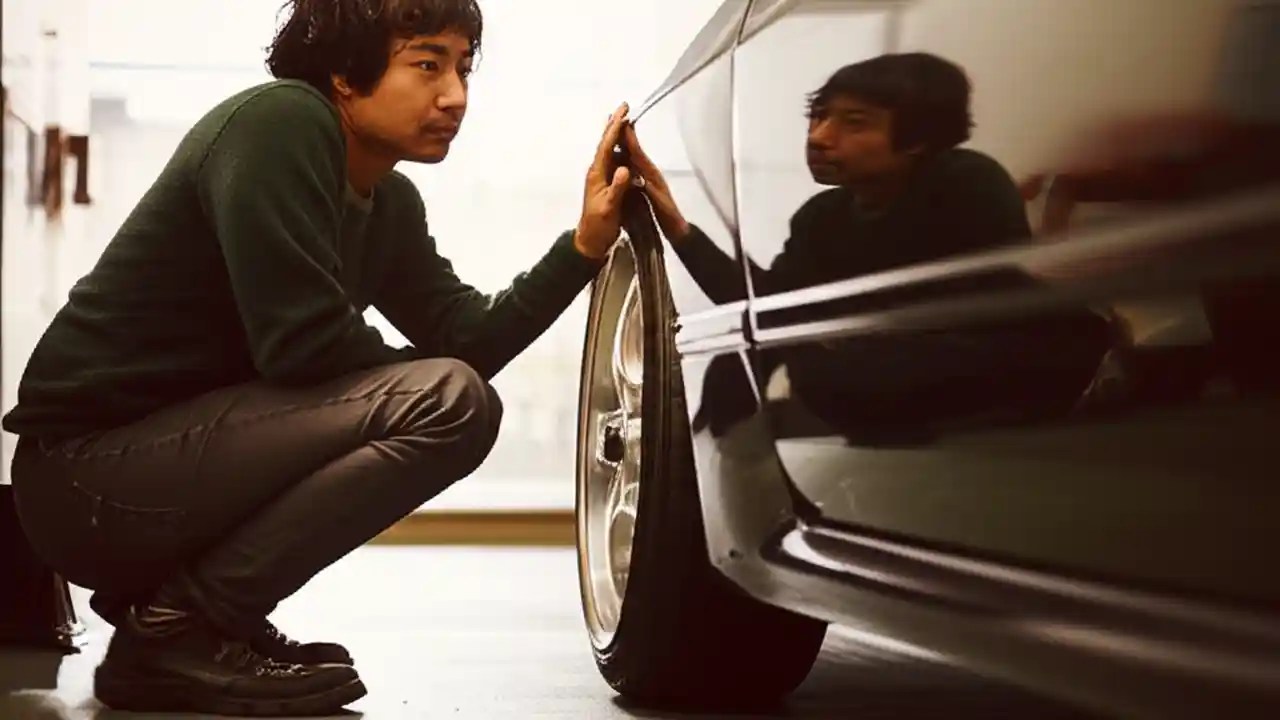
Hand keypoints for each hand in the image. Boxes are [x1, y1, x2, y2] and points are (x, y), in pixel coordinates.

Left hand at [575, 104, 633, 259]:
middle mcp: (597, 171)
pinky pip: (613, 158)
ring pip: (609, 149)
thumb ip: (617, 188)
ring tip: (624, 118)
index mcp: (597, 174)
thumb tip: (625, 168)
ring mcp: (601, 176)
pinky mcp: (606, 183)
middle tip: (624, 106)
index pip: (606, 146)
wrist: (591, 240)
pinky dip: (618, 147)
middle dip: (615, 124)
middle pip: (606, 142)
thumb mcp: (609, 207)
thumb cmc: (599, 224)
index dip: (615, 128)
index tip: (624, 112)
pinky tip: (623, 144)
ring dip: (616, 132)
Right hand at [622, 122, 690, 241]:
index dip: (628, 136)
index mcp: (650, 173)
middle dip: (623, 133)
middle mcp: (647, 171)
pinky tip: (614, 155)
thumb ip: (648, 187)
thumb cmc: (667, 215)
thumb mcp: (658, 201)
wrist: (677, 228)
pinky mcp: (643, 184)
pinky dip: (621, 157)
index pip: (636, 151)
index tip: (621, 120)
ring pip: (630, 156)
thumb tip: (636, 176)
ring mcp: (645, 177)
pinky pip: (630, 166)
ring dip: (621, 142)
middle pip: (632, 148)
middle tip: (613, 116)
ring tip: (610, 130)